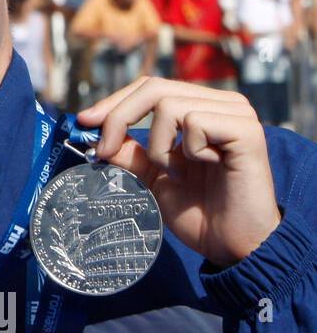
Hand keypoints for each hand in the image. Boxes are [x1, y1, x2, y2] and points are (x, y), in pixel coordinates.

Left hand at [77, 77, 280, 267]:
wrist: (230, 245)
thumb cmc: (198, 212)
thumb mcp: (150, 177)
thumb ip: (127, 152)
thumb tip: (93, 131)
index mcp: (200, 108)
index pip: (149, 87)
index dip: (114, 101)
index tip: (84, 122)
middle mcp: (221, 104)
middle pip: (154, 88)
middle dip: (119, 118)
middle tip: (104, 150)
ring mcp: (237, 113)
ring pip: (169, 106)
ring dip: (159, 147)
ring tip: (177, 174)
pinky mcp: (247, 130)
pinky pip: (196, 122)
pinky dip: (188, 151)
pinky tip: (207, 169)